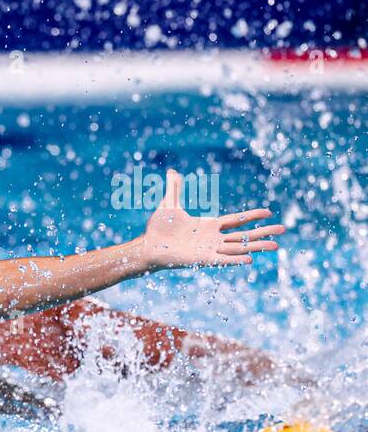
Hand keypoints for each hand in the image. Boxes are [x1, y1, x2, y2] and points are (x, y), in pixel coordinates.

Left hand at [138, 169, 283, 269]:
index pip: (236, 220)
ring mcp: (209, 250)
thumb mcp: (169, 204)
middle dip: (263, 232)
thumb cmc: (158, 229)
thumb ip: (174, 189)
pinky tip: (250, 259)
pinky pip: (223, 260)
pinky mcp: (202, 260)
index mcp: (209, 226)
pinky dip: (236, 259)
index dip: (252, 216)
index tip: (269, 212)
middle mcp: (213, 239)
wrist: (147, 245)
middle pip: (244, 234)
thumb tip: (172, 171)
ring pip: (238, 248)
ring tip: (276, 246)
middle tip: (283, 230)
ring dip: (257, 247)